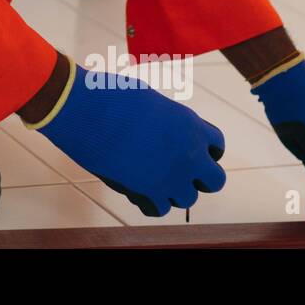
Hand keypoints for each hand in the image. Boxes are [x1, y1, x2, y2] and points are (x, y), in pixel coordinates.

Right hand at [30, 65, 225, 217]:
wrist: (87, 110)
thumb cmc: (111, 95)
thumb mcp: (150, 100)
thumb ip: (166, 120)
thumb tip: (161, 130)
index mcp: (190, 125)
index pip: (217, 145)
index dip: (206, 151)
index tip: (190, 152)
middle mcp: (189, 153)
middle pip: (215, 181)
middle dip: (200, 179)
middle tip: (178, 172)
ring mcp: (172, 175)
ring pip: (188, 199)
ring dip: (173, 192)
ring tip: (153, 181)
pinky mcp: (149, 191)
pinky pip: (160, 209)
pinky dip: (151, 203)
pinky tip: (138, 191)